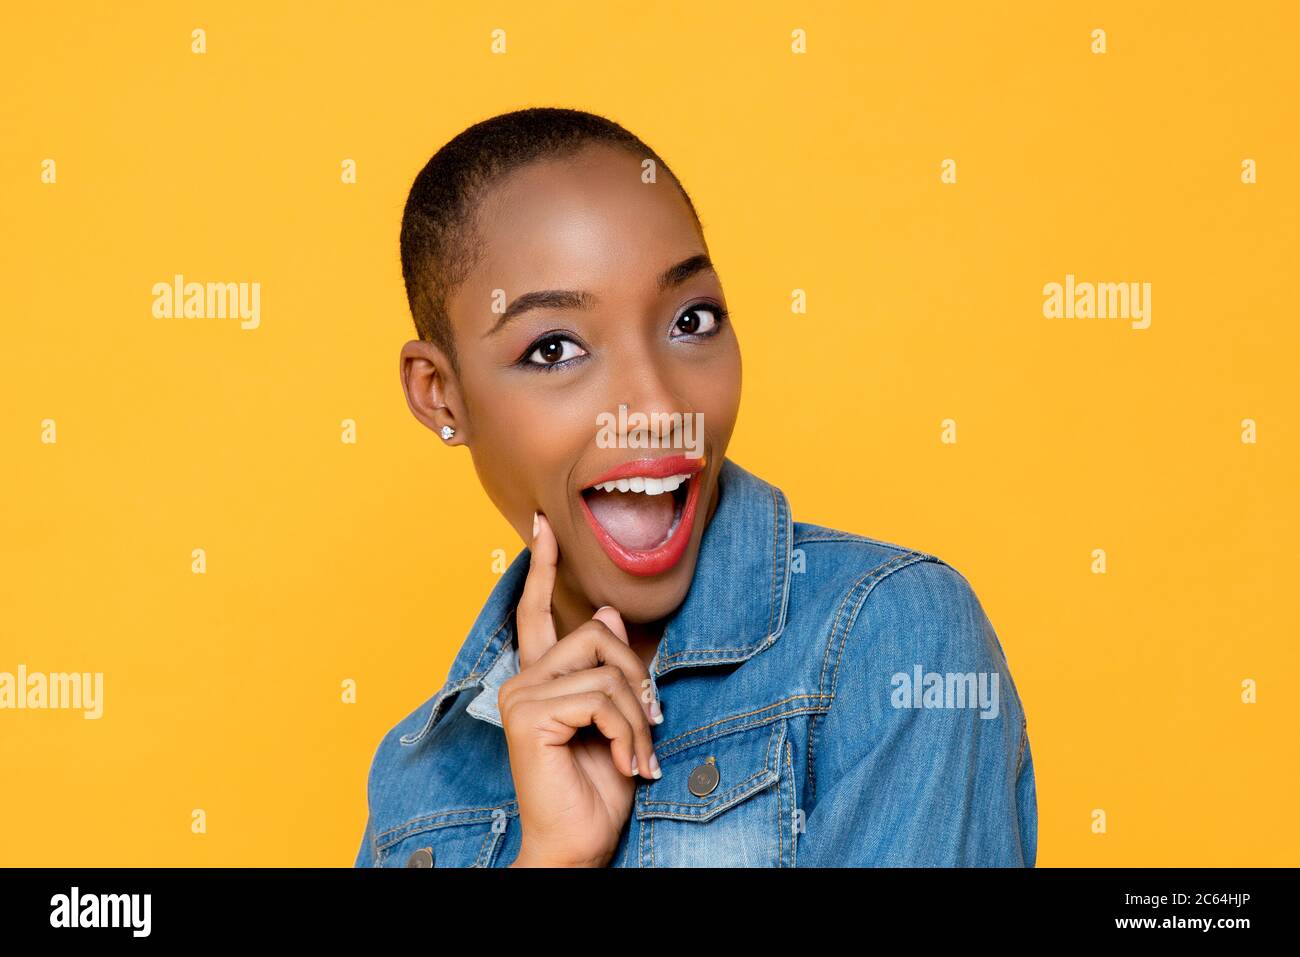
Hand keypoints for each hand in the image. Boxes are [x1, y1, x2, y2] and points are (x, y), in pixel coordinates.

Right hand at [501, 512, 660, 867]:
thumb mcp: (619, 718)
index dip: (542, 566)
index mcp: (539, 679)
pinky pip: (604, 699)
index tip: (544, 524)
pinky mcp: (530, 714)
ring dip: (639, 717)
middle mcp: (522, 681)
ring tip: (638, 755)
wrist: (579, 844)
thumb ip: (608, 668)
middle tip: (650, 722)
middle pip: (596, 635)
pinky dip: (630, 733)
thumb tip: (604, 612)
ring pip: (608, 669)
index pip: (537, 611)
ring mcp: (522, 696)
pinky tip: (629, 765)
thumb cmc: (599, 787)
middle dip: (638, 678)